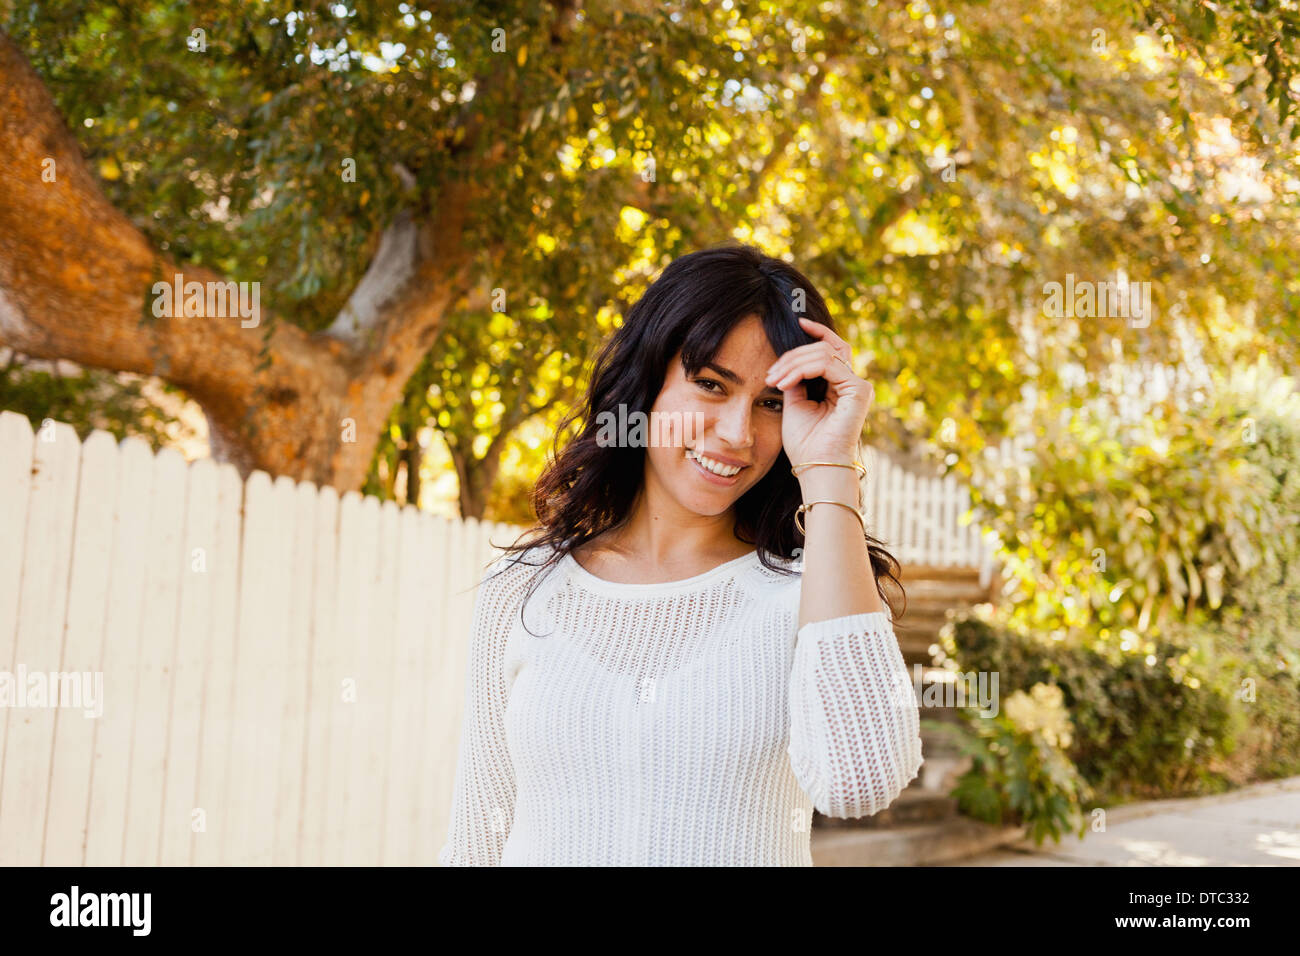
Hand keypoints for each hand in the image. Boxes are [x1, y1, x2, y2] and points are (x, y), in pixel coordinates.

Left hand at [764, 316, 872, 468]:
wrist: (815, 464)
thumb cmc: (805, 441)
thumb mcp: (794, 401)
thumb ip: (795, 378)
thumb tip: (788, 359)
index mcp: (839, 384)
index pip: (832, 348)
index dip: (818, 332)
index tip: (798, 322)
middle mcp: (852, 382)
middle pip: (825, 347)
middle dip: (792, 355)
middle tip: (771, 373)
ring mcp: (857, 385)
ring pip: (824, 353)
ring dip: (793, 362)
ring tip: (775, 379)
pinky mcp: (858, 390)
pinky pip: (827, 364)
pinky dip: (802, 369)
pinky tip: (786, 382)